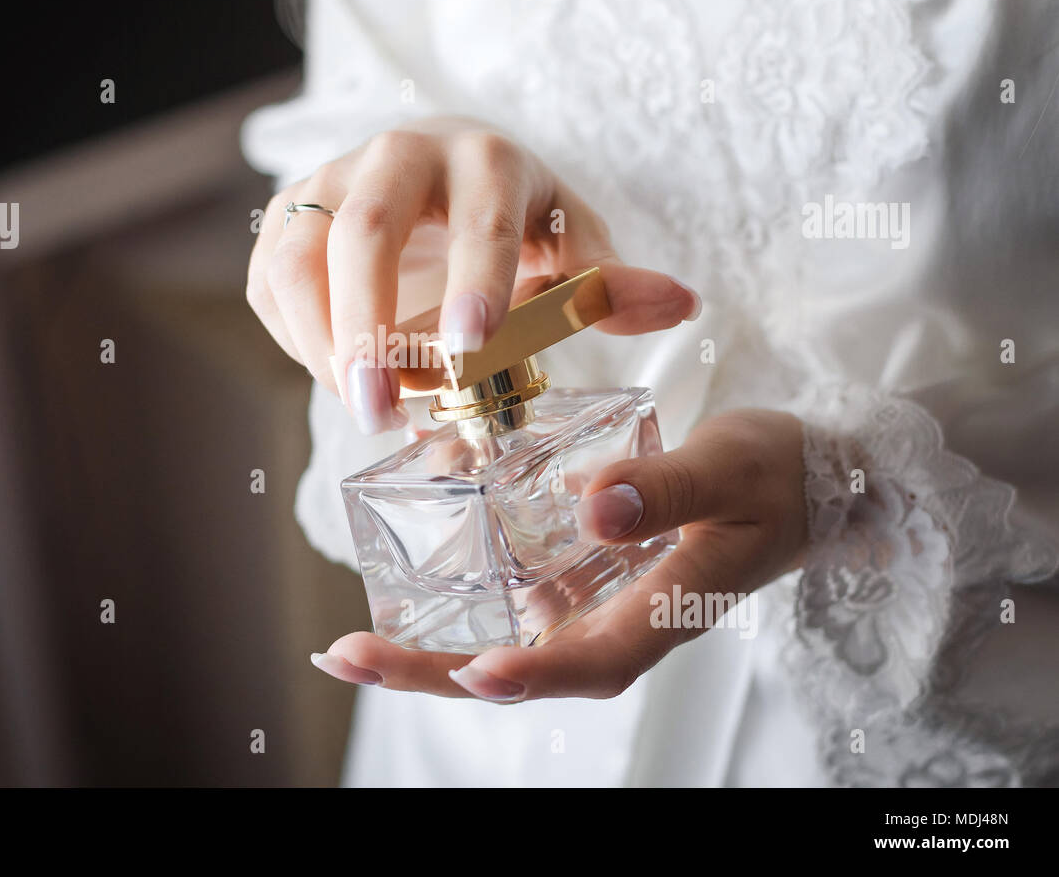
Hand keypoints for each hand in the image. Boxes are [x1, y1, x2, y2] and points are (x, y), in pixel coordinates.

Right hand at [246, 116, 700, 433]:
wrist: (433, 174)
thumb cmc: (512, 215)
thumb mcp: (568, 239)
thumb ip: (609, 280)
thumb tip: (680, 303)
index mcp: (483, 157)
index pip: (479, 213)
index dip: (474, 278)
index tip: (468, 349)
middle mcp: (398, 154)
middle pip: (365, 231)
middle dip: (369, 327)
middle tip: (381, 407)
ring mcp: (331, 180)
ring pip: (302, 257)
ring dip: (324, 342)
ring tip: (363, 408)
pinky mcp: (287, 216)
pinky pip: (274, 281)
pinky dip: (299, 339)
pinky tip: (340, 378)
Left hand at [311, 410, 807, 700]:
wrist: (793, 478)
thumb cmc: (772, 476)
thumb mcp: (730, 470)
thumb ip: (666, 489)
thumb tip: (594, 509)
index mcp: (662, 611)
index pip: (592, 660)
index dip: (533, 672)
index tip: (476, 672)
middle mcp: (617, 622)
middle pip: (521, 668)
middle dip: (434, 672)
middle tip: (348, 656)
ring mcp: (594, 603)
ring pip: (505, 640)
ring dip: (430, 647)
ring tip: (351, 645)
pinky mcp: (580, 576)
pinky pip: (514, 598)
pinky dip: (460, 597)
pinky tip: (407, 578)